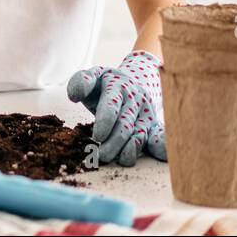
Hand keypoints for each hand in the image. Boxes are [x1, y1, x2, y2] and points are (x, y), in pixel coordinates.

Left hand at [67, 50, 166, 165]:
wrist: (132, 82)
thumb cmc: (105, 84)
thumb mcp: (93, 76)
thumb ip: (80, 82)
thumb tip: (74, 95)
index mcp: (117, 86)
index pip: (111, 105)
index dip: (105, 121)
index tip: (97, 137)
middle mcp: (134, 99)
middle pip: (125, 124)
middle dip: (114, 141)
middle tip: (102, 156)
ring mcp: (146, 113)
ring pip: (140, 133)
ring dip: (131, 149)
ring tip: (121, 160)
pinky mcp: (154, 125)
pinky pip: (160, 135)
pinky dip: (162, 144)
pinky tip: (160, 154)